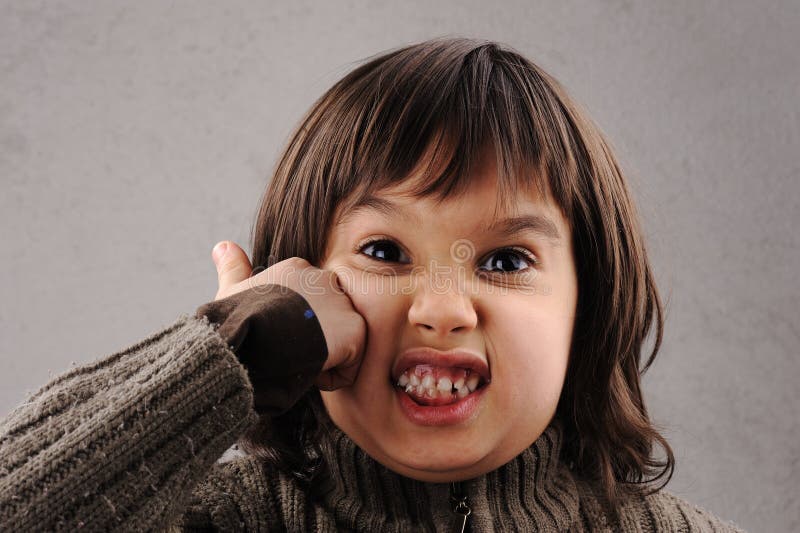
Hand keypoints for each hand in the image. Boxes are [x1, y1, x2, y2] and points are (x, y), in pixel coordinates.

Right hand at [210, 241, 365, 389]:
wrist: (249, 340)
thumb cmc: (235, 321)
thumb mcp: (231, 291)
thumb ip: (233, 269)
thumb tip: (222, 246)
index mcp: (297, 269)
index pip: (308, 301)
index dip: (292, 326)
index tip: (276, 338)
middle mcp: (325, 279)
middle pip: (329, 317)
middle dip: (315, 338)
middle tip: (288, 352)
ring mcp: (343, 302)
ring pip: (342, 339)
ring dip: (324, 355)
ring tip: (297, 361)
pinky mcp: (355, 329)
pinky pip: (352, 361)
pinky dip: (332, 374)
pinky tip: (308, 370)